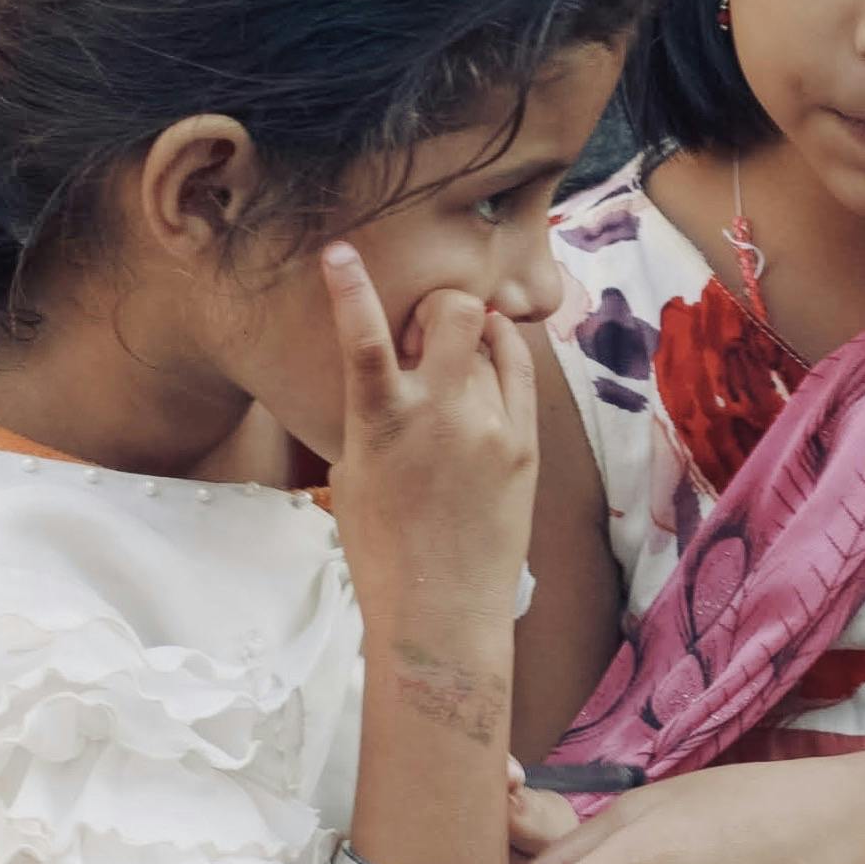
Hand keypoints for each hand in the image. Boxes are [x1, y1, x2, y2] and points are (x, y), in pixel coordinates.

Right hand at [323, 243, 535, 640]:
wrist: (441, 611)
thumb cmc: (383, 550)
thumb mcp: (354, 472)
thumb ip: (374, 411)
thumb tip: (397, 369)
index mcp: (380, 421)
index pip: (364, 335)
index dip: (349, 286)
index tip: (339, 252)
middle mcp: (439, 412)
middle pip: (452, 310)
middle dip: (437, 308)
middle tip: (426, 334)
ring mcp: (489, 425)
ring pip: (489, 339)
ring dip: (469, 339)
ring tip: (456, 368)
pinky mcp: (524, 444)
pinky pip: (519, 370)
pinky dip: (502, 355)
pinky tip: (491, 361)